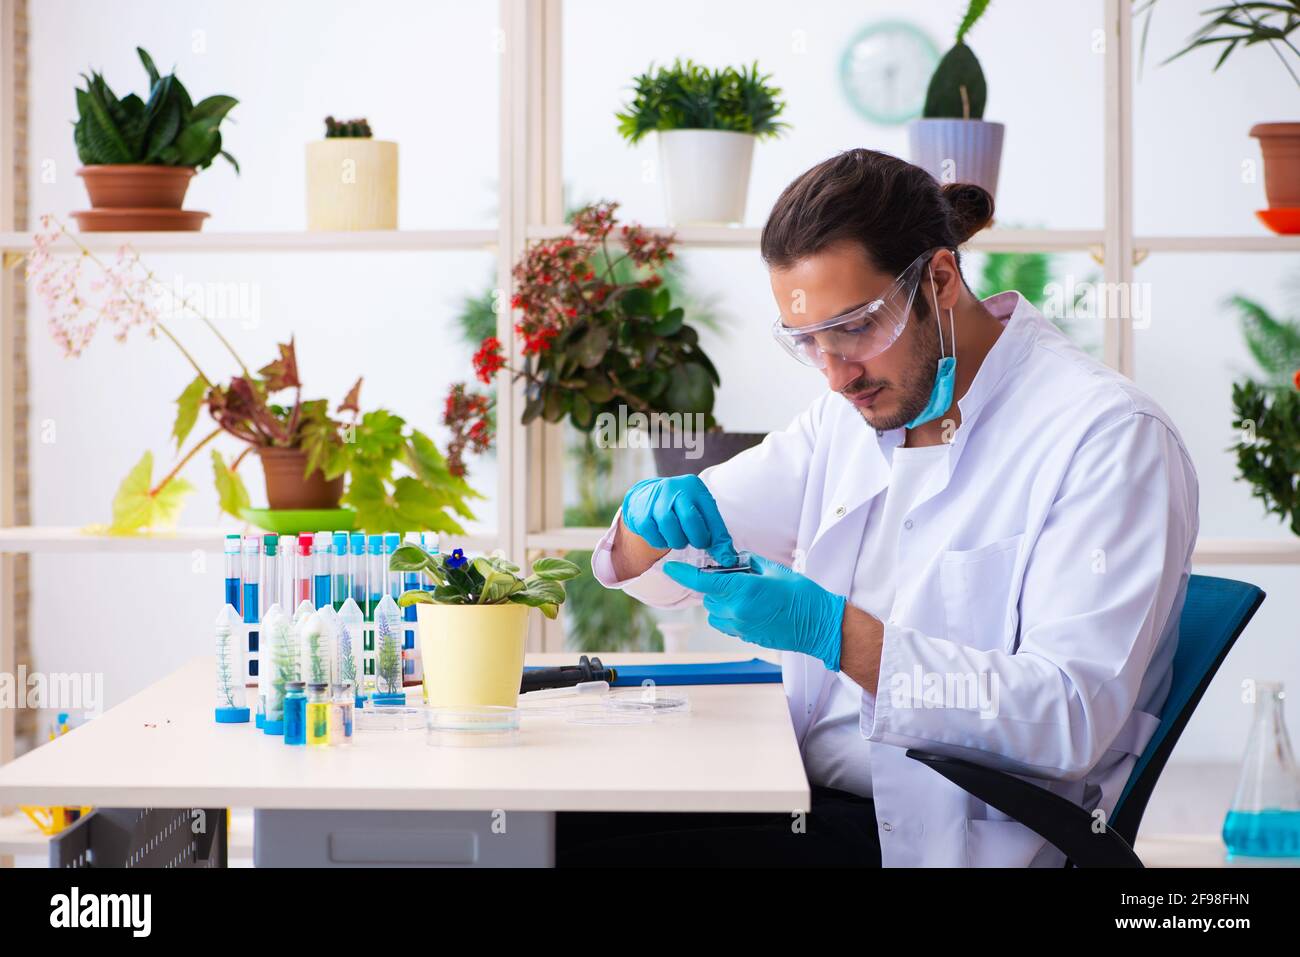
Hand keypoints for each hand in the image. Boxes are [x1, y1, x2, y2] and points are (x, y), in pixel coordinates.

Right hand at [620, 475, 738, 565]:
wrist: (647, 497)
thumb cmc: (680, 507)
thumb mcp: (701, 512)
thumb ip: (716, 533)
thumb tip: (728, 558)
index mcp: (694, 487)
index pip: (711, 515)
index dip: (718, 539)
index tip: (723, 557)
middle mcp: (674, 488)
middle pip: (689, 519)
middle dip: (696, 539)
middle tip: (697, 543)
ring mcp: (655, 499)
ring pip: (669, 526)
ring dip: (677, 541)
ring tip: (680, 540)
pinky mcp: (640, 513)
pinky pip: (652, 534)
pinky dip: (660, 542)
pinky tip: (664, 538)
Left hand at [662, 554, 845, 670]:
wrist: (817, 625)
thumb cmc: (801, 595)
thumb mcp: (774, 570)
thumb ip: (749, 562)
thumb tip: (735, 559)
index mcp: (742, 590)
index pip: (702, 582)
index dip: (683, 575)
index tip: (670, 568)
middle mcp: (736, 611)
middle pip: (707, 598)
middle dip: (713, 586)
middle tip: (733, 577)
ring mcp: (740, 627)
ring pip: (714, 612)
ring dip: (719, 602)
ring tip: (742, 594)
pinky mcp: (745, 637)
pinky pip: (724, 624)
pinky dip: (727, 614)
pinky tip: (747, 608)